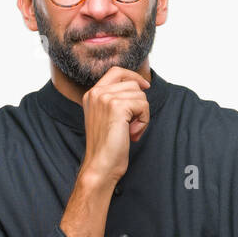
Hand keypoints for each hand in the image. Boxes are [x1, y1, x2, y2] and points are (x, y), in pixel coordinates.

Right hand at [80, 66, 150, 180]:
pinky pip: (143, 106)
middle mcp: (96, 93)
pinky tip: (132, 134)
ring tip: (130, 131)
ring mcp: (105, 98)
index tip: (145, 87)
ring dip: (141, 115)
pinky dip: (143, 122)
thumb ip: (117, 101)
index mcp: (92, 94)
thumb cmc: (108, 147)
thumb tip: (140, 87)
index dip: (133, 76)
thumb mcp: (108, 118)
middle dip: (139, 105)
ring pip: (140, 95)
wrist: (101, 165)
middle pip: (133, 84)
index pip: (116, 71)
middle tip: (131, 126)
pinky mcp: (117, 106)